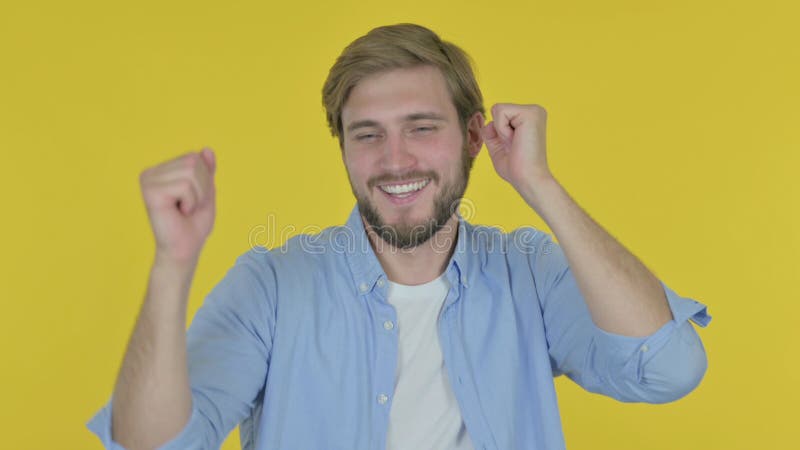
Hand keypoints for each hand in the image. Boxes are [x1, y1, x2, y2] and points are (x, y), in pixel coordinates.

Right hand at [139, 148, 216, 264]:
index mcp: (161, 171)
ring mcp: (148, 180)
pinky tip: (179, 213)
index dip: (204, 181)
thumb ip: (206, 171)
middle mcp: (150, 172)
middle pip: (193, 162)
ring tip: (184, 210)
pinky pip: (185, 185)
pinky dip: (191, 201)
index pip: (195, 157)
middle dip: (202, 187)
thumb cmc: (193, 225)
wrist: (184, 250)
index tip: (193, 200)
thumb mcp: (206, 192)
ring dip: (197, 196)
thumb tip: (206, 149)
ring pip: (191, 172)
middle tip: (189, 207)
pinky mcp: (151, 191)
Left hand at [480, 103, 552, 191]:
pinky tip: (515, 140)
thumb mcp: (498, 147)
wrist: (528, 179)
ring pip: (498, 109)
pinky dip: (502, 129)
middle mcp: (534, 111)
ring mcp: (534, 110)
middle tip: (514, 146)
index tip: (513, 147)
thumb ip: (491, 132)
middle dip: (498, 131)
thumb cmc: (515, 168)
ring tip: (515, 143)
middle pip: (497, 109)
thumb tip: (488, 122)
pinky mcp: (531, 113)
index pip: (500, 115)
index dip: (498, 133)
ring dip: (500, 130)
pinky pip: (500, 111)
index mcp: (529, 119)